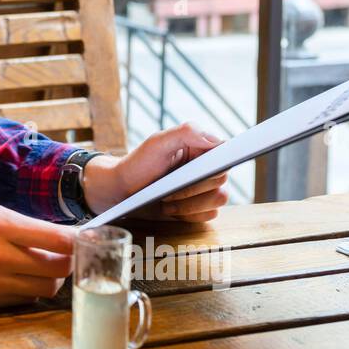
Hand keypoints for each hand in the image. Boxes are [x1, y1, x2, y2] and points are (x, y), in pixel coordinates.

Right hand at [0, 195, 74, 308]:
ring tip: (43, 266)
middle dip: (68, 260)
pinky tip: (20, 276)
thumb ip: (19, 222)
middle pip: (59, 268)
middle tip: (64, 253)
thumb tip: (56, 236)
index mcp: (0, 226)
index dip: (78, 240)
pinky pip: (24, 298)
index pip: (59, 239)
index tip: (82, 237)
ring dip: (51, 277)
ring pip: (46, 288)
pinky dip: (29, 288)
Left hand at [84, 123, 228, 224]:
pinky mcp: (200, 207)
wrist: (123, 191)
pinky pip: (210, 215)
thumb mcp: (157, 143)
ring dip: (191, 204)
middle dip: (193, 188)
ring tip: (166, 202)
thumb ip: (185, 133)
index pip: (225, 152)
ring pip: (219, 199)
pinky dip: (190, 215)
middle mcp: (207, 167)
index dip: (221, 161)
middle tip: (168, 190)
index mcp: (200, 147)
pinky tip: (171, 211)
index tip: (207, 170)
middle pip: (221, 179)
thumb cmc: (139, 164)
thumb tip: (215, 140)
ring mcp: (205, 188)